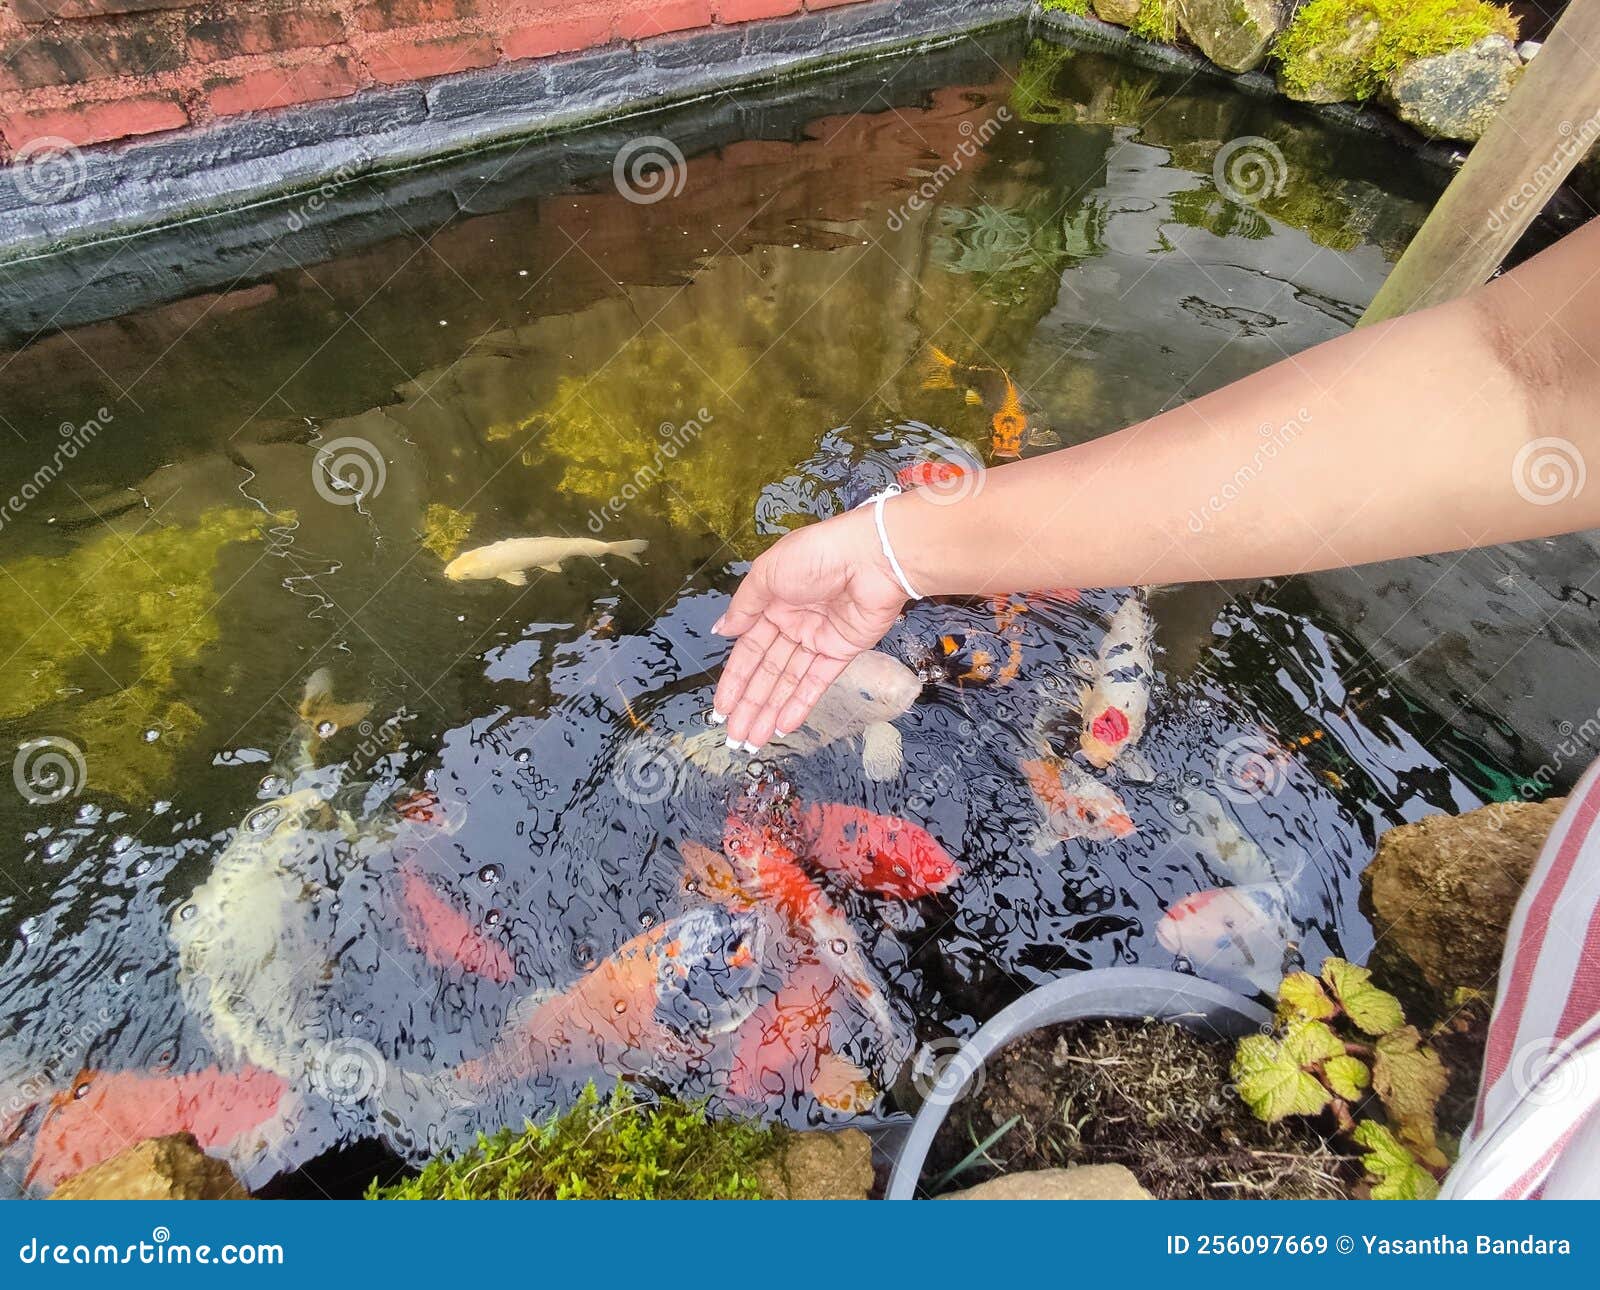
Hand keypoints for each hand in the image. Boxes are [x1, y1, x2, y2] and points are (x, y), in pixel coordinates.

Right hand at [712, 507, 907, 748]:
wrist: (871, 557)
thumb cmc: (816, 556)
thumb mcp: (768, 573)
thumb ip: (744, 606)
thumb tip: (721, 630)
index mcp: (772, 603)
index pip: (748, 649)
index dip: (734, 679)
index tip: (721, 708)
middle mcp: (793, 622)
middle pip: (767, 671)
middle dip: (750, 704)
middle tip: (735, 737)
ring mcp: (818, 638)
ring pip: (789, 681)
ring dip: (770, 710)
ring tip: (753, 740)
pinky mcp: (842, 650)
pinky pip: (817, 681)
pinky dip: (801, 703)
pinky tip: (783, 726)